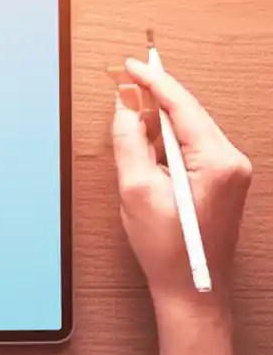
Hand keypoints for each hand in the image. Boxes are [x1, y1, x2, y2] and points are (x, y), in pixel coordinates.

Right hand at [110, 58, 252, 313]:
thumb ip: (128, 141)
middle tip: (122, 89)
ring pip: (185, 131)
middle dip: (151, 103)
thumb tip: (124, 107)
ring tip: (131, 145)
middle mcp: (232, 161)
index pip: (182, 105)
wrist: (192, 289)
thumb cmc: (168, 249)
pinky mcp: (221, 180)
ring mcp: (230, 171)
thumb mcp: (136, 189)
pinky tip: (145, 160)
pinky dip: (164, 146)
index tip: (130, 65)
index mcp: (218, 160)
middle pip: (186, 114)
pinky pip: (188, 148)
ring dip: (155, 130)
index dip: (153, 81)